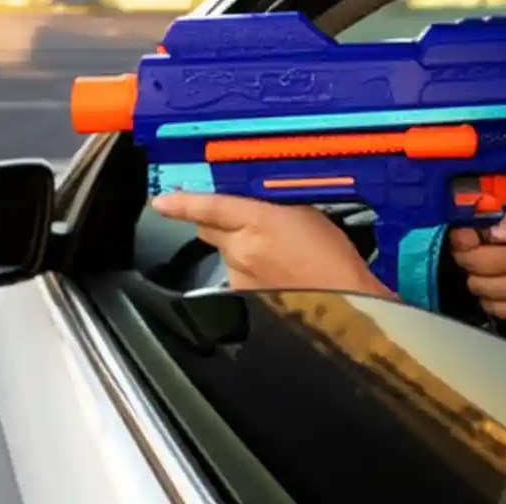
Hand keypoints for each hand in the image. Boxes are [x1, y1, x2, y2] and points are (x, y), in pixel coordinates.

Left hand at [150, 193, 396, 299]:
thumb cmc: (334, 257)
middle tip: (244, 222)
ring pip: (224, 254)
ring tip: (274, 256)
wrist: (345, 304)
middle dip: (218, 223)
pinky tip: (274, 276)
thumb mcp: (306, 213)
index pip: (211, 206)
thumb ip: (270, 205)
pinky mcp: (243, 298)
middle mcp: (241, 248)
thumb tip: (251, 201)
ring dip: (237, 250)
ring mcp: (239, 276)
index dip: (183, 203)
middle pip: (209, 229)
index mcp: (260, 220)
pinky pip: (236, 277)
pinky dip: (247, 273)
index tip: (161, 202)